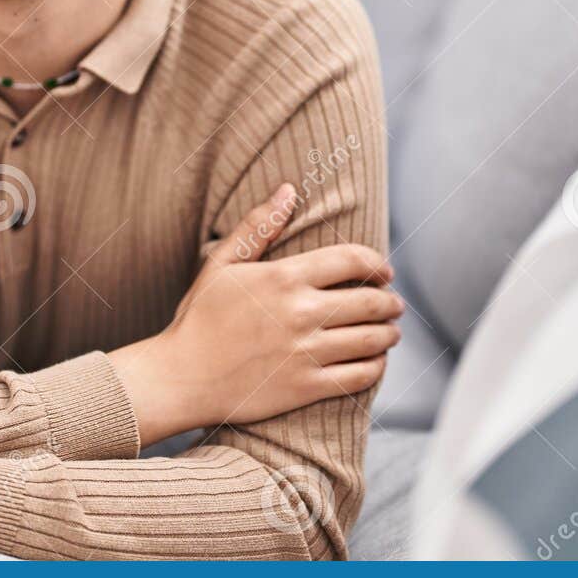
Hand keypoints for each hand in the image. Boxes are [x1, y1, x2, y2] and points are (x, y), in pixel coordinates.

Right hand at [110, 183, 401, 441]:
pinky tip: (375, 363)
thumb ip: (259, 226)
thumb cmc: (199, 317)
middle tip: (395, 305)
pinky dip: (375, 368)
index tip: (385, 271)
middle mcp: (301, 313)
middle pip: (370, 302)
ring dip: (389, 335)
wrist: (182, 376)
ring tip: (391, 333)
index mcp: (284, 277)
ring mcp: (306, 352)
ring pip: (370, 340)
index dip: (377, 263)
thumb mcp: (222, 264)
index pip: (352, 260)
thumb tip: (288, 190)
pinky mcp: (306, 387)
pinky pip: (358, 376)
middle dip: (391, 303)